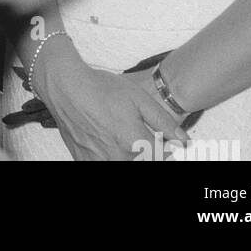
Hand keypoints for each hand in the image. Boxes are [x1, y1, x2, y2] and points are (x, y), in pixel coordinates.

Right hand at [32, 37, 186, 160]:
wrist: (65, 86)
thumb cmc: (101, 89)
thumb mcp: (138, 98)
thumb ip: (163, 122)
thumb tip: (184, 141)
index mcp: (135, 143)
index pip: (163, 157)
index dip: (169, 149)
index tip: (166, 141)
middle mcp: (118, 157)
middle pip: (144, 161)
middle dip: (148, 151)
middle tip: (139, 134)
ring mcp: (100, 162)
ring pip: (125, 163)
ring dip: (130, 153)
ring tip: (123, 135)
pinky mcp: (85, 161)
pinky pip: (105, 163)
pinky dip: (111, 155)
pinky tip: (108, 140)